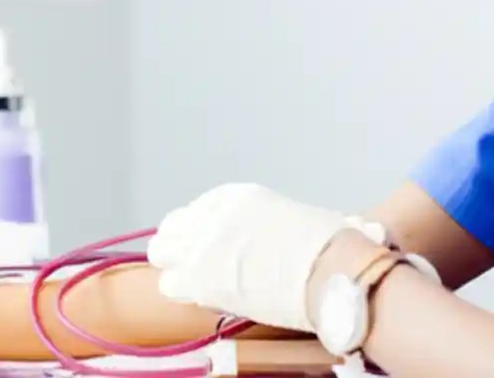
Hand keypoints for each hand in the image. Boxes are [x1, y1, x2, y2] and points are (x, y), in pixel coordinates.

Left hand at [147, 184, 374, 332]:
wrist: (331, 271)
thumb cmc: (330, 246)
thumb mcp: (302, 217)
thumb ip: (284, 223)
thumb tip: (332, 228)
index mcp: (237, 197)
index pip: (198, 209)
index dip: (202, 229)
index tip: (211, 244)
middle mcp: (213, 215)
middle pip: (173, 226)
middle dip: (181, 244)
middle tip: (197, 263)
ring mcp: (202, 245)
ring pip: (161, 252)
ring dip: (176, 265)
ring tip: (195, 281)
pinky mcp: (199, 278)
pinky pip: (169, 284)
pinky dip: (183, 291)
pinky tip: (203, 296)